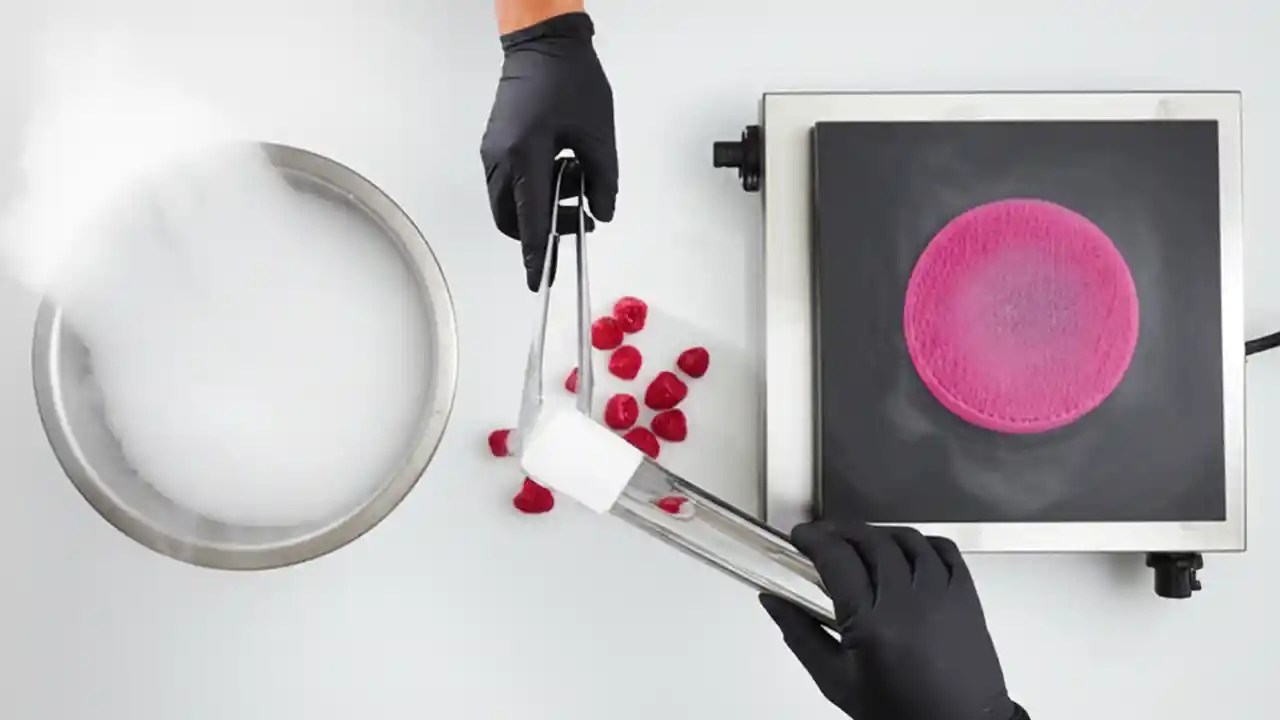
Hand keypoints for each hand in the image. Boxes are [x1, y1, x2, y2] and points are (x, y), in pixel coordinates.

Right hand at [481, 12, 617, 290]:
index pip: (530, 219)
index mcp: (524, 155)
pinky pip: (509, 184)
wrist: (543, 44)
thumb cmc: (568, 79)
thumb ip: (604, 179)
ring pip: (508, 204)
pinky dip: (532, 191)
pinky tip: (560, 173)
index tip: (539, 280)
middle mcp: (500, 158)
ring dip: (538, 209)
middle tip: (578, 221)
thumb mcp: (598, 134)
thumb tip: (602, 212)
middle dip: (542, 231)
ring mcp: (493, 152)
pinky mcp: (496, 145)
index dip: (536, 254)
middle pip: (511, 220)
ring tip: (575, 190)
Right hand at [761, 521, 1026, 719]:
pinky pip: (943, 549)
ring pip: (906, 539)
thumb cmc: (898, 711)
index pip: (837, 559)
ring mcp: (942, 594)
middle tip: (822, 536)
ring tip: (858, 543)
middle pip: (870, 541)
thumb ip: (800, 635)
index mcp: (872, 624)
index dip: (814, 539)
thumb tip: (771, 601)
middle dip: (840, 531)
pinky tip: (904, 551)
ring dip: (876, 533)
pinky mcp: (966, 595)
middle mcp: (909, 601)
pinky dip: (920, 541)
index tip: (800, 537)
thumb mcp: (836, 681)